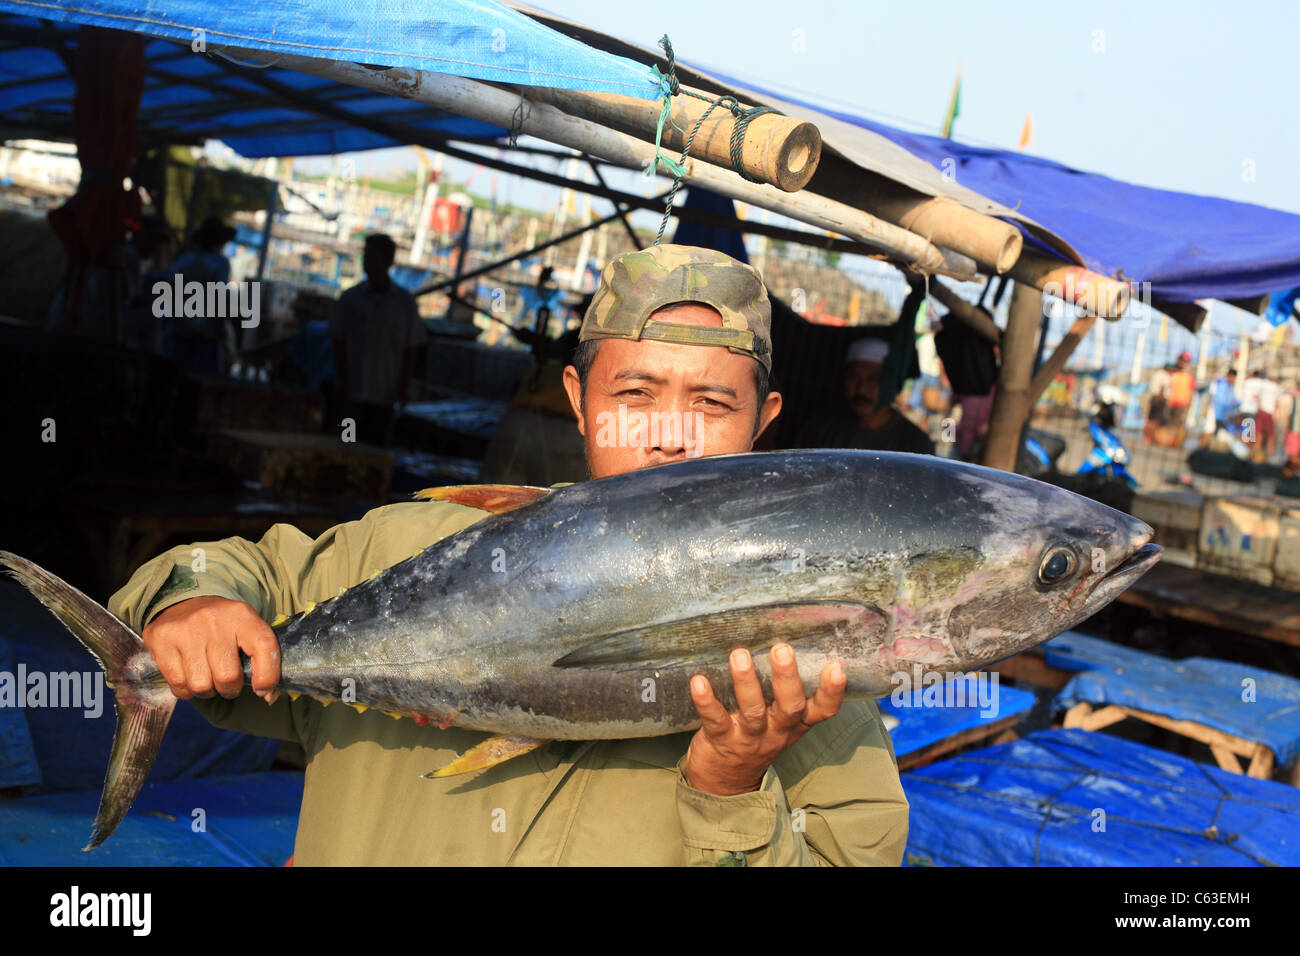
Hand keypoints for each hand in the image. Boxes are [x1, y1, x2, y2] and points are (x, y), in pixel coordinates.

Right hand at [143, 596, 280, 703]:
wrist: (182, 600)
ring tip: (208, 677)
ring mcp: (185, 630)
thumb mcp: (246, 629)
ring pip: (201, 685)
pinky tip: (190, 675)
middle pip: (227, 676)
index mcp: (242, 615)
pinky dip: (187, 690)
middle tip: (227, 682)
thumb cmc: (222, 625)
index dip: (268, 676)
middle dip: (230, 688)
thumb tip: (269, 696)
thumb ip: (264, 659)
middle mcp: (213, 620)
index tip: (263, 689)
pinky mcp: (161, 640)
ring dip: (207, 690)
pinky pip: (178, 685)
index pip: (264, 647)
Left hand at [684, 643, 844, 795]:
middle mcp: (777, 730)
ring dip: (746, 682)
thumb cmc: (758, 736)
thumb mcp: (781, 720)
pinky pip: (715, 720)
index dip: (832, 692)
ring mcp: (749, 737)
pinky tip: (699, 681)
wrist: (726, 781)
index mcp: (796, 723)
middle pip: (789, 707)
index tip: (836, 667)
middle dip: (787, 678)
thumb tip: (788, 638)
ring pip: (753, 711)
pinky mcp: (721, 740)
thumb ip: (787, 689)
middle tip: (782, 649)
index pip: (823, 710)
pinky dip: (706, 700)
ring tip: (740, 655)